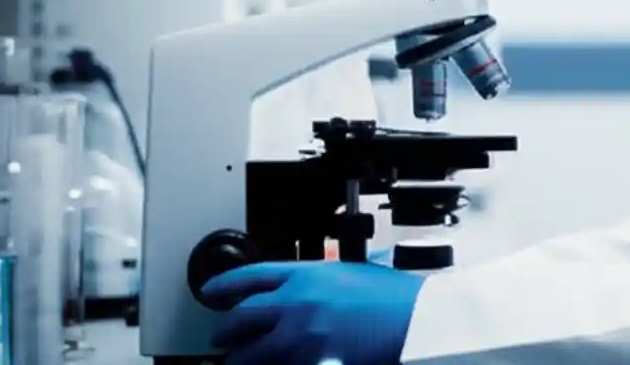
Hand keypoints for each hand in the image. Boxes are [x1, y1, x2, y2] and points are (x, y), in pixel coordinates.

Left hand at [201, 260, 425, 364]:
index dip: (223, 285)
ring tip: (238, 360)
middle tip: (221, 335)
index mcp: (307, 274)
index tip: (211, 292)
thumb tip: (300, 293)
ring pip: (249, 354)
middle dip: (225, 329)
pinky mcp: (310, 363)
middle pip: (240, 317)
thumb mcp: (353, 274)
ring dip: (240, 358)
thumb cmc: (397, 299)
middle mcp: (296, 304)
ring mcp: (299, 339)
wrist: (418, 321)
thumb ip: (320, 283)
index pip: (250, 276)